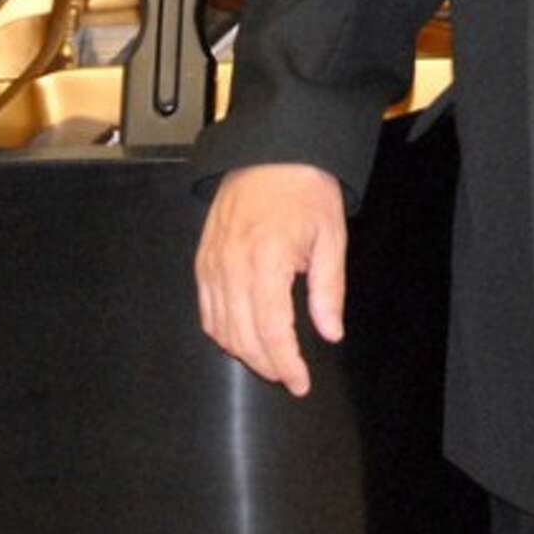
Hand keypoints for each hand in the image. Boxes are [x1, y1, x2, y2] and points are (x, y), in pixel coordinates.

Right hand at [195, 162, 346, 395]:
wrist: (272, 149)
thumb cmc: (306, 189)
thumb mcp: (331, 235)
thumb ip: (328, 288)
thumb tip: (330, 332)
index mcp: (266, 259)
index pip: (271, 330)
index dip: (286, 364)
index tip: (301, 384)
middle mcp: (231, 265)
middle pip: (242, 337)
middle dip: (267, 365)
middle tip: (290, 375)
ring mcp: (211, 262)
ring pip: (219, 328)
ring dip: (243, 352)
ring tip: (270, 359)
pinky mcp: (202, 258)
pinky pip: (206, 310)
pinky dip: (222, 332)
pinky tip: (242, 336)